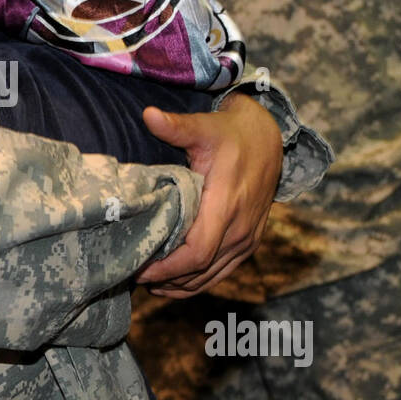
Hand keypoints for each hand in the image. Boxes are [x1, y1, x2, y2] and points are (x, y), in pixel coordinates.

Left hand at [136, 94, 282, 296]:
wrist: (268, 139)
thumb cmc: (231, 134)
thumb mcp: (204, 127)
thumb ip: (177, 126)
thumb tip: (148, 115)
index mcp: (226, 204)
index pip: (197, 252)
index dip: (167, 267)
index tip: (139, 267)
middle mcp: (240, 228)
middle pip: (200, 270)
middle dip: (167, 278)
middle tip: (133, 274)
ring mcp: (247, 239)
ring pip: (211, 276)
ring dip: (180, 284)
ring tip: (148, 282)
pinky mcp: (249, 242)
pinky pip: (222, 272)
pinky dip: (197, 282)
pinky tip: (173, 283)